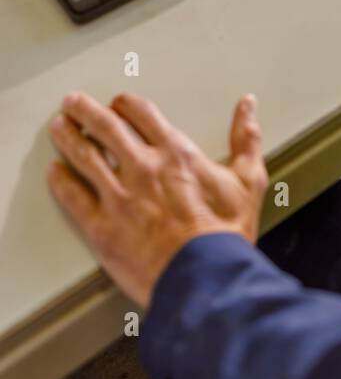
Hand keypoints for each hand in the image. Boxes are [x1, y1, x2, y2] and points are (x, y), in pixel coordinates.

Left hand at [47, 91, 267, 307]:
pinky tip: (54, 173)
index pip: (141, 113)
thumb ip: (246, 138)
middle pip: (105, 127)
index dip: (125, 103)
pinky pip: (73, 197)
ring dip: (68, 137)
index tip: (118, 102)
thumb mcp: (248, 180)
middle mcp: (143, 167)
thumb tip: (247, 108)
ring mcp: (118, 196)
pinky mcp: (102, 227)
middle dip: (85, 110)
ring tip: (58, 127)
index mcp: (175, 152)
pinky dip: (60, 181)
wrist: (205, 277)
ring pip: (84, 156)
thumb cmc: (225, 234)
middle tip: (73, 102)